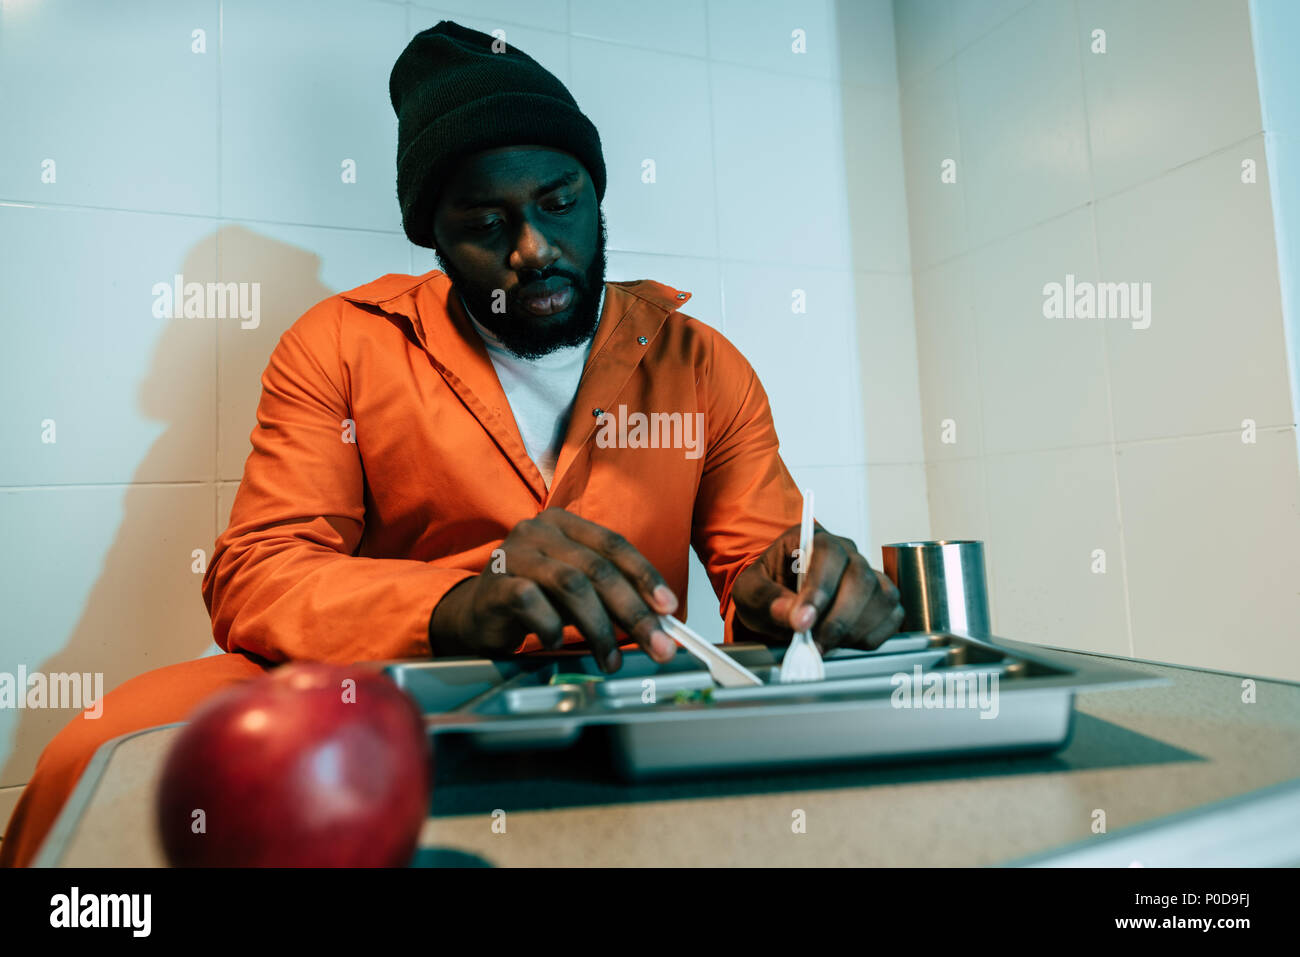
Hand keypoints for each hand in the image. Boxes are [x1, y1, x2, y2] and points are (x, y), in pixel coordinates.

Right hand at [428, 507, 678, 671]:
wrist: (474, 615)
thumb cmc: (533, 599)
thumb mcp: (575, 591)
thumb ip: (610, 596)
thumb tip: (659, 621)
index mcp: (564, 523)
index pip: (614, 545)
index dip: (645, 576)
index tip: (668, 608)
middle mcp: (538, 530)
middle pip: (597, 568)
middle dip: (633, 611)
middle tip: (657, 644)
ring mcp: (514, 554)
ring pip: (571, 584)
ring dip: (599, 628)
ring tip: (612, 659)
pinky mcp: (495, 584)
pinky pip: (532, 602)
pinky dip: (552, 628)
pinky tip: (556, 644)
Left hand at [730, 523, 903, 652]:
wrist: (778, 603)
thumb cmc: (767, 589)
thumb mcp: (750, 591)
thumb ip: (767, 599)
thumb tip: (789, 613)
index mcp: (813, 539)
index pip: (828, 555)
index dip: (819, 589)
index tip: (803, 621)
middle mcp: (847, 553)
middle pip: (861, 579)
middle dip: (837, 619)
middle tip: (814, 643)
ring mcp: (869, 575)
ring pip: (881, 599)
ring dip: (854, 630)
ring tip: (824, 643)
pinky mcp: (882, 600)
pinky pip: (892, 618)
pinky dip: (870, 637)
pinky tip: (843, 641)